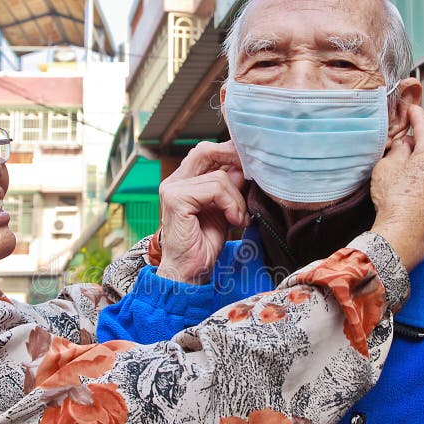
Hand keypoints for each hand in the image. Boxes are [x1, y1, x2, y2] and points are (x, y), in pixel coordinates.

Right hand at [156, 141, 248, 283]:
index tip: (250, 169)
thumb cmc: (203, 245)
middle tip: (251, 181)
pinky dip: (232, 205)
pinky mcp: (177, 199)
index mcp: (181, 182)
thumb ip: (229, 188)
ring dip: (237, 199)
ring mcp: (172, 189)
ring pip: (219, 176)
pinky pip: (216, 188)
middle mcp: (173, 182)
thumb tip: (244, 167)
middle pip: (207, 151)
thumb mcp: (223, 209)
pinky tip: (233, 221)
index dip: (229, 155)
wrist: (189, 272)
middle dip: (234, 162)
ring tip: (238, 218)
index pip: (206, 152)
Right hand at [370, 104, 423, 270]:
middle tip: (397, 149)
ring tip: (401, 175)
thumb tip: (404, 145)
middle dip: (416, 146)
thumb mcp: (386, 166)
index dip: (416, 115)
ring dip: (421, 164)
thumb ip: (397, 149)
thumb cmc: (394, 200)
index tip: (412, 109)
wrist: (404, 233)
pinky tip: (410, 189)